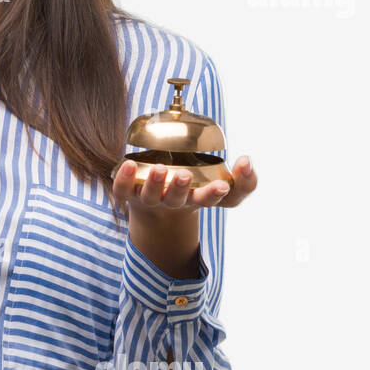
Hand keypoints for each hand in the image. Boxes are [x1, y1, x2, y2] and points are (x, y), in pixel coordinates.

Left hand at [113, 154, 257, 222]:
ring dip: (155, 183)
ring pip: (149, 195)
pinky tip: (127, 164)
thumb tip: (247, 161)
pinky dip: (122, 179)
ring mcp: (149, 198)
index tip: (222, 186)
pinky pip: (122, 190)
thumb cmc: (196, 191)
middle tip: (185, 176)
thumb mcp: (225, 188)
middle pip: (176, 199)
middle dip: (180, 188)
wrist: (157, 208)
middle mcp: (172, 201)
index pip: (208, 200)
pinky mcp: (128, 194)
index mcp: (195, 199)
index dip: (214, 194)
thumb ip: (245, 181)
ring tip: (160, 169)